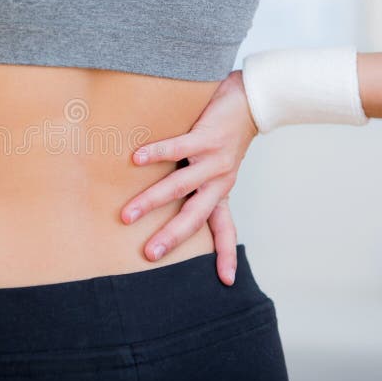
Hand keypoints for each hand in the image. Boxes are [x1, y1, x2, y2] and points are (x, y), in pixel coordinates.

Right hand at [121, 70, 257, 285]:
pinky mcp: (207, 137)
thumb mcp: (216, 164)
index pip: (225, 227)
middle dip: (171, 236)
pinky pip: (178, 148)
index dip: (226, 254)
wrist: (254, 99)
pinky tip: (136, 159)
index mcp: (221, 189)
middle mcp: (219, 180)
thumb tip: (162, 193)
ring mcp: (214, 160)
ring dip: (151, 201)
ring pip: (180, 186)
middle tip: (149, 254)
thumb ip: (195, 179)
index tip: (226, 281)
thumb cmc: (226, 131)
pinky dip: (156, 154)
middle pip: (195, 216)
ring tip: (127, 214)